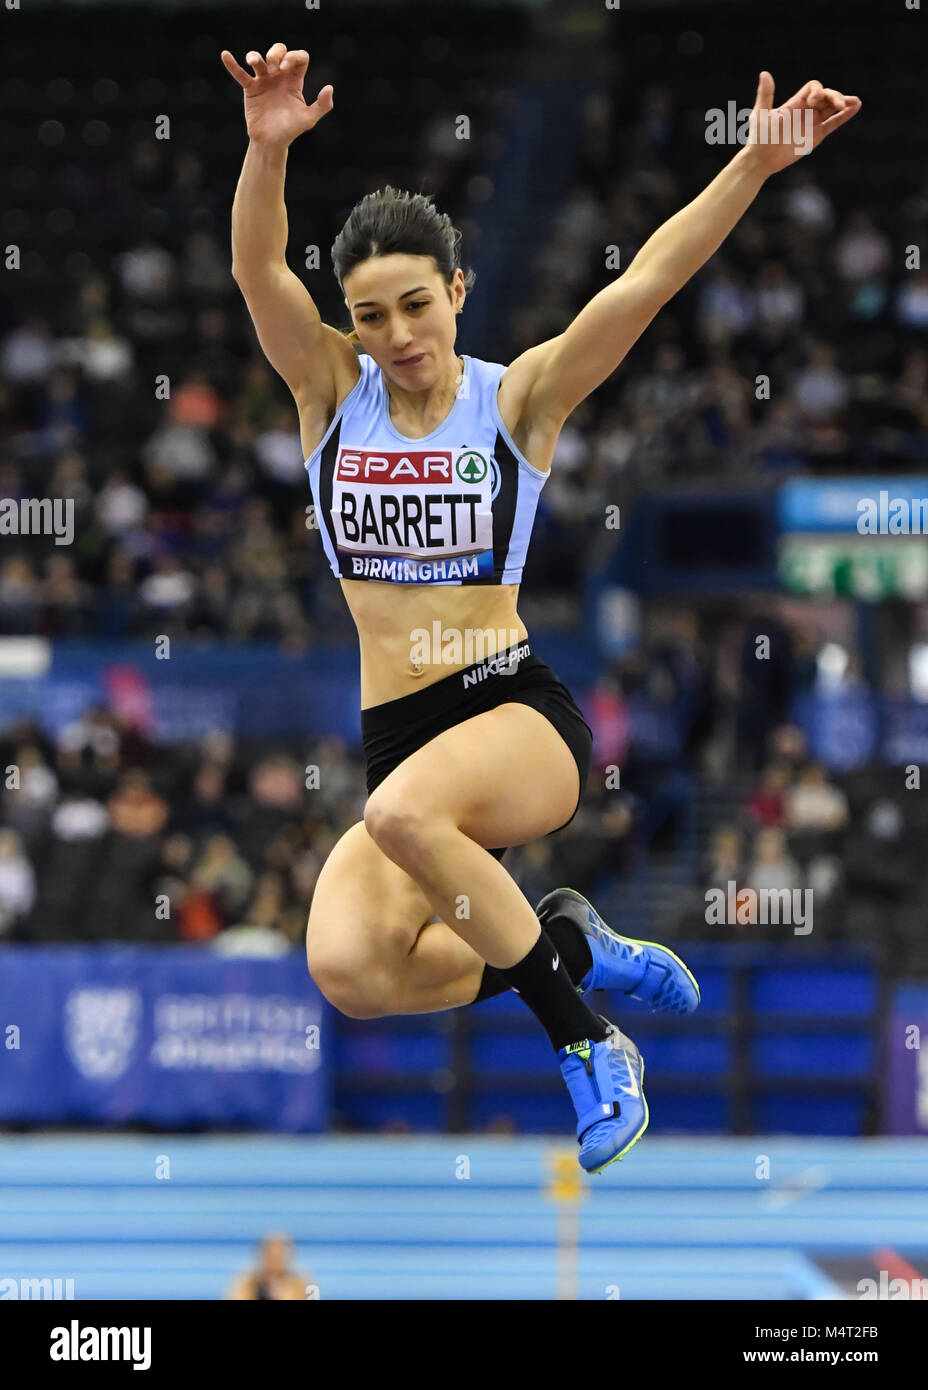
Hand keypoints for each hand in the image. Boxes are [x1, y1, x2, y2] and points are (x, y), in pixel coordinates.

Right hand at [221, 42, 333, 148]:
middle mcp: (279, 77)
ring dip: (256, 56)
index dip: (293, 56)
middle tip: (275, 69)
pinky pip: (240, 74)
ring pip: (259, 59)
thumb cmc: (291, 131)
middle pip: (279, 51)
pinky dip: (232, 65)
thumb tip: (329, 87)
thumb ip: (322, 105)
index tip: (287, 68)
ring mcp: (264, 81)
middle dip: (276, 53)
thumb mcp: (309, 119)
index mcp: (294, 81)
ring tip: (254, 62)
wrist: (271, 143)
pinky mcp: (250, 89)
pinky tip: (225, 55)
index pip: (299, 58)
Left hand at [743, 71, 860, 176]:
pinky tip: (855, 108)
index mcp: (795, 103)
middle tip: (839, 104)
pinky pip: (833, 124)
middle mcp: (806, 110)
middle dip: (834, 97)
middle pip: (826, 96)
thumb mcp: (761, 114)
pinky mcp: (816, 136)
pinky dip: (844, 116)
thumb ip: (765, 94)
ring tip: (856, 102)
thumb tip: (764, 73)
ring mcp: (812, 123)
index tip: (812, 103)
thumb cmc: (758, 137)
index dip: (817, 92)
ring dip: (844, 103)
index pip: (814, 88)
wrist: (761, 160)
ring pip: (832, 108)